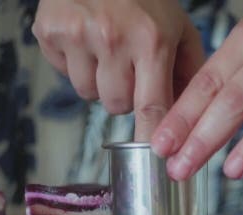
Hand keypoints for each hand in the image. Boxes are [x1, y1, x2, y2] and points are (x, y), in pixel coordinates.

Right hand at [32, 0, 205, 139]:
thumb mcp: (177, 26)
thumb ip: (189, 72)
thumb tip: (193, 119)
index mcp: (151, 40)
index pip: (151, 106)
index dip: (151, 137)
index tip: (154, 160)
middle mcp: (113, 39)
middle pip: (117, 106)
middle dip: (124, 94)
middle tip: (128, 63)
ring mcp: (77, 36)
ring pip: (88, 94)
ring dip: (98, 80)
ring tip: (105, 47)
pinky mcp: (49, 32)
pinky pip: (65, 73)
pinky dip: (74, 63)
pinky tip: (85, 38)